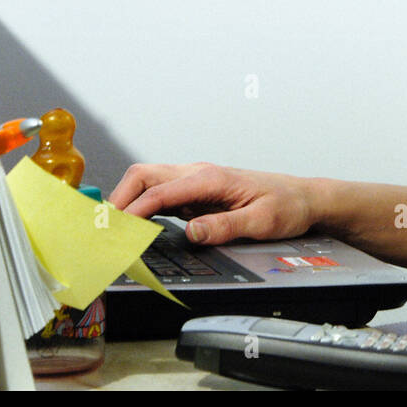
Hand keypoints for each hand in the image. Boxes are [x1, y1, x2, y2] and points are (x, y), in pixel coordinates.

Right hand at [109, 161, 316, 244]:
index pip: (160, 190)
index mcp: (211, 178)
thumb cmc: (286, 205)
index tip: (117, 230)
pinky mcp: (196, 193)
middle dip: (119, 198)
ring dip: (127, 201)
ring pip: (148, 182)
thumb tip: (193, 232)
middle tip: (103, 228)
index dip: (134, 210)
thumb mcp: (262, 221)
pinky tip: (133, 225)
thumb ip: (226, 226)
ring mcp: (195, 182)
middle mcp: (198, 174)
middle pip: (144, 176)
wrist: (302, 198)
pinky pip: (160, 195)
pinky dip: (141, 207)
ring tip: (110, 229)